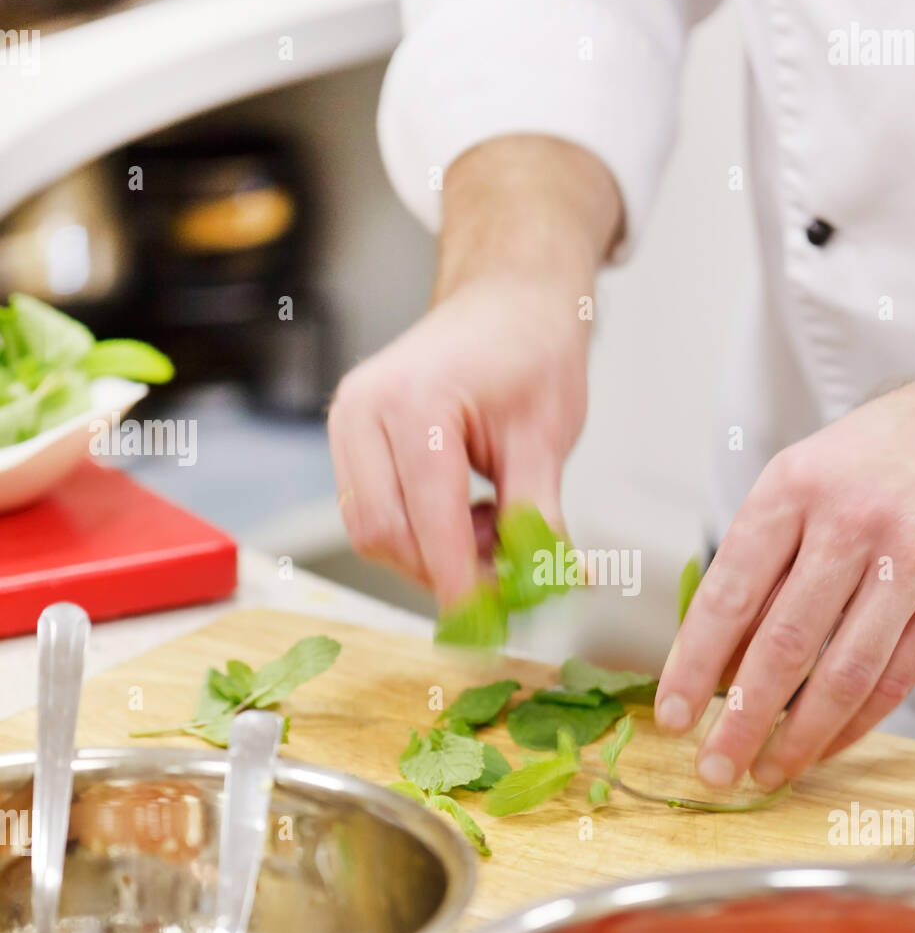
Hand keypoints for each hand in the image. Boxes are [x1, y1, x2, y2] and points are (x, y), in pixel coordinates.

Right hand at [328, 274, 589, 606]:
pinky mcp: (350, 439)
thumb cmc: (530, 351)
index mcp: (414, 401)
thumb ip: (537, 517)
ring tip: (493, 522)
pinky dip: (421, 533)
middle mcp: (363, 410)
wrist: (508, 303)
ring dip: (434, 553)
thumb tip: (543, 584)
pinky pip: (372, 512)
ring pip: (373, 531)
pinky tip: (468, 510)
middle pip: (384, 535)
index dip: (461, 584)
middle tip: (509, 575)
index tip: (487, 629)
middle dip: (445, 571)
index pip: (429, 521)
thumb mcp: (547, 436)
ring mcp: (348, 422)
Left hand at [655, 379, 914, 787]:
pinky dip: (854, 724)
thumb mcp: (802, 478)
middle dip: (739, 720)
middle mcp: (849, 524)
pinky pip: (896, 678)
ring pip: (843, 674)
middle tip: (713, 769)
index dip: (694, 665)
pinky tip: (823, 746)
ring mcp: (909, 562)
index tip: (672, 715)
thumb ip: (760, 560)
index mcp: (793, 490)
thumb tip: (717, 659)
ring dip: (798, 737)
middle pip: (783, 646)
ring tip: (766, 771)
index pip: (728, 594)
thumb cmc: (881, 458)